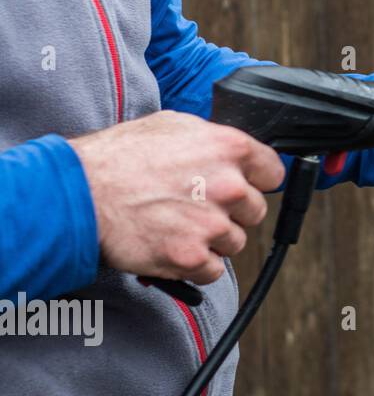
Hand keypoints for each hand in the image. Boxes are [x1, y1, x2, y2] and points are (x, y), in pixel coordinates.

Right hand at [70, 110, 285, 283]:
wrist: (78, 193)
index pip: (274, 173)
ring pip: (235, 242)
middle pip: (255, 211)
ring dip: (212, 239)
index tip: (246, 185)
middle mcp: (228, 187)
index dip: (257, 180)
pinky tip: (173, 246)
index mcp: (229, 148)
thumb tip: (236, 153)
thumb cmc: (119, 156)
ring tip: (178, 224)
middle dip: (231, 212)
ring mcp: (211, 225)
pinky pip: (213, 270)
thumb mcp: (173, 125)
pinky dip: (195, 265)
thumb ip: (213, 140)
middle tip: (197, 206)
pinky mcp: (191, 258)